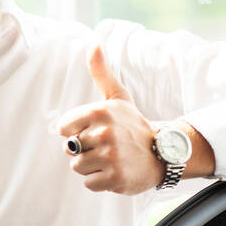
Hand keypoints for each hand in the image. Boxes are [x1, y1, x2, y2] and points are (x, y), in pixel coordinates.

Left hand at [57, 45, 163, 193]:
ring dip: (92, 167)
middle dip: (85, 151)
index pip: (64, 129)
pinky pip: (89, 183)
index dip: (75, 133)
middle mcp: (104, 132)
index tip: (94, 131)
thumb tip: (93, 42)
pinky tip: (115, 171)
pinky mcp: (114, 177)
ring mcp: (110, 156)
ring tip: (110, 159)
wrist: (161, 153)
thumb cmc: (132, 125)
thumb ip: (101, 72)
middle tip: (106, 147)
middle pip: (70, 150)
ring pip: (78, 167)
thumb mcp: (118, 96)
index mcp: (100, 111)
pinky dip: (100, 181)